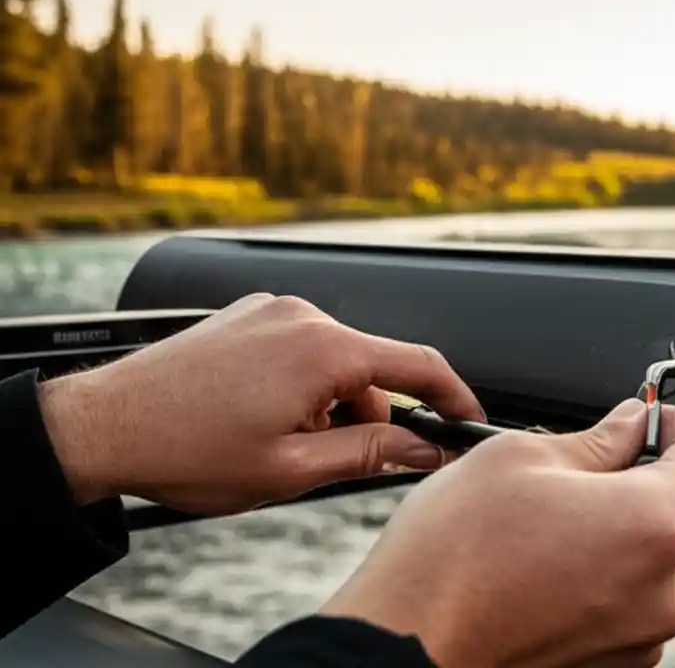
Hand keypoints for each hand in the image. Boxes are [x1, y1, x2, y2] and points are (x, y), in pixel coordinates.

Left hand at [37, 293, 483, 512]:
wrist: (102, 427)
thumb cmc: (184, 449)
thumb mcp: (291, 470)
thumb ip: (371, 454)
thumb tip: (422, 449)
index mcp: (321, 350)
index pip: (419, 365)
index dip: (454, 397)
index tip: (468, 422)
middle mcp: (301, 316)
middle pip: (372, 366)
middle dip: (371, 415)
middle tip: (338, 461)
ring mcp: (271, 310)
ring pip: (336, 360)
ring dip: (331, 403)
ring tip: (280, 443)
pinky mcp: (248, 314)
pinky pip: (301, 347)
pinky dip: (303, 384)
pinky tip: (263, 418)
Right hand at [319, 399, 674, 667]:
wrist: (407, 645)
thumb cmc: (451, 559)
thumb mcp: (519, 458)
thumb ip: (597, 438)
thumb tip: (631, 423)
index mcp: (651, 526)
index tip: (652, 420)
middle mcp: (664, 591)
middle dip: (649, 478)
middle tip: (591, 462)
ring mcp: (643, 636)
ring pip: (660, 559)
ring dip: (627, 528)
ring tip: (560, 518)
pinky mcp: (618, 664)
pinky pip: (635, 601)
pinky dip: (610, 574)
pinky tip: (553, 562)